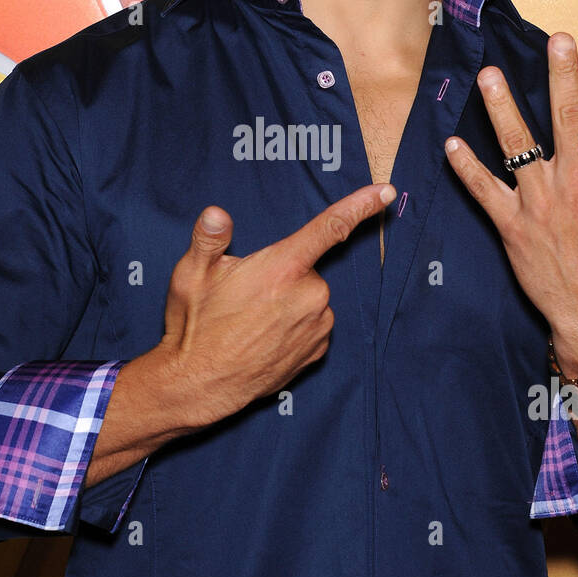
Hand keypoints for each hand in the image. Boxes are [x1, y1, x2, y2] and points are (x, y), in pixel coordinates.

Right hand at [157, 182, 395, 425]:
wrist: (200, 385)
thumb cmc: (195, 326)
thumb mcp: (191, 274)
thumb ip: (209, 238)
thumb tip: (216, 214)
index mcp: (283, 268)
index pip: (330, 227)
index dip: (361, 205)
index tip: (386, 191)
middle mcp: (309, 296)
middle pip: (307, 268)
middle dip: (283, 273)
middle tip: (247, 294)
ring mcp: (317, 326)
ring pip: (311, 297)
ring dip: (290, 301)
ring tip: (252, 320)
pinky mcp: (318, 351)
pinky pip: (314, 324)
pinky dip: (295, 325)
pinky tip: (265, 336)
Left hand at [443, 33, 577, 373]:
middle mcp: (575, 185)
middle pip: (566, 120)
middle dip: (560, 78)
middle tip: (555, 40)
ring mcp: (540, 204)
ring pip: (517, 147)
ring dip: (501, 109)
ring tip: (488, 74)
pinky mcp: (512, 226)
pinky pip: (483, 191)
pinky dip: (465, 168)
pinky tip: (450, 143)